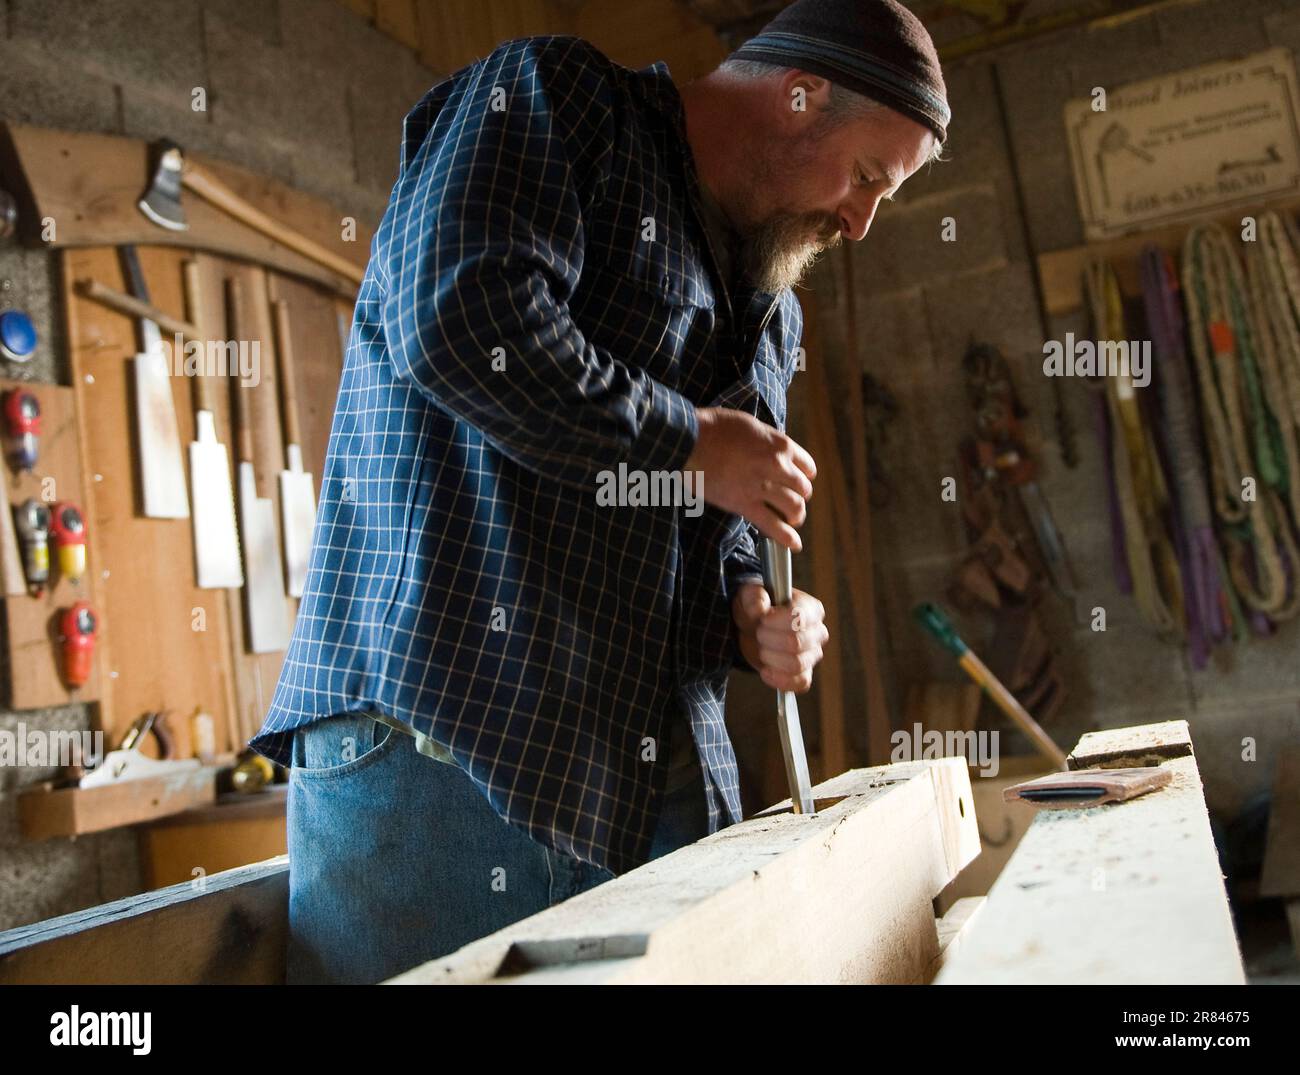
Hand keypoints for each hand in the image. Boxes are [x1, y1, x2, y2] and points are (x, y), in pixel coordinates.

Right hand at [682, 407, 815, 550]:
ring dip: (795, 516)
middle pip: (803, 490)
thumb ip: (767, 440)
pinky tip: (794, 544)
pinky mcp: (745, 505)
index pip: (808, 467)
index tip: (800, 482)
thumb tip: (772, 450)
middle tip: (792, 502)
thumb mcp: (750, 425)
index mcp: (780, 445)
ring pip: (794, 508)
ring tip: (791, 521)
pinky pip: (773, 526)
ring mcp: (762, 487)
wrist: (689, 441)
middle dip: (800, 497)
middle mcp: (778, 466)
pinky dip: (787, 538)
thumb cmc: (713, 428)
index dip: (805, 476)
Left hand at [731, 582, 827, 692]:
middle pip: (796, 643)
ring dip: (770, 658)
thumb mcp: (749, 595)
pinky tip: (766, 671)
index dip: (776, 621)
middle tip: (759, 633)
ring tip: (762, 649)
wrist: (751, 629)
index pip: (800, 618)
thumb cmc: (756, 608)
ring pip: (796, 664)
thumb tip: (759, 608)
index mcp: (811, 609)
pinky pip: (800, 683)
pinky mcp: (804, 674)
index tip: (763, 619)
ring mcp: (813, 655)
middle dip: (768, 639)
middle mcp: (818, 632)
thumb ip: (754, 597)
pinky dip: (779, 680)